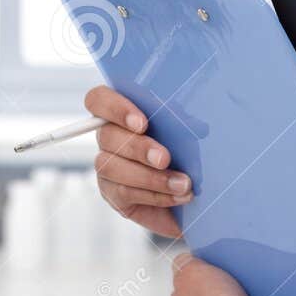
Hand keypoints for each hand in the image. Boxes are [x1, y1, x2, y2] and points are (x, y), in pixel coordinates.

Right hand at [85, 84, 191, 238]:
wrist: (190, 192)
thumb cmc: (183, 154)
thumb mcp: (186, 133)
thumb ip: (183, 123)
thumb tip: (196, 126)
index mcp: (121, 113)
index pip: (99, 100)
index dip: (115, 108)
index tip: (142, 123)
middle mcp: (108, 138)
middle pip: (107, 136)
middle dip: (138, 148)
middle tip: (164, 158)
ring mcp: (107, 166)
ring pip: (112, 167)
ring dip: (151, 177)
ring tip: (181, 184)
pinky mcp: (113, 194)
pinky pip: (125, 193)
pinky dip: (155, 195)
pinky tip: (176, 195)